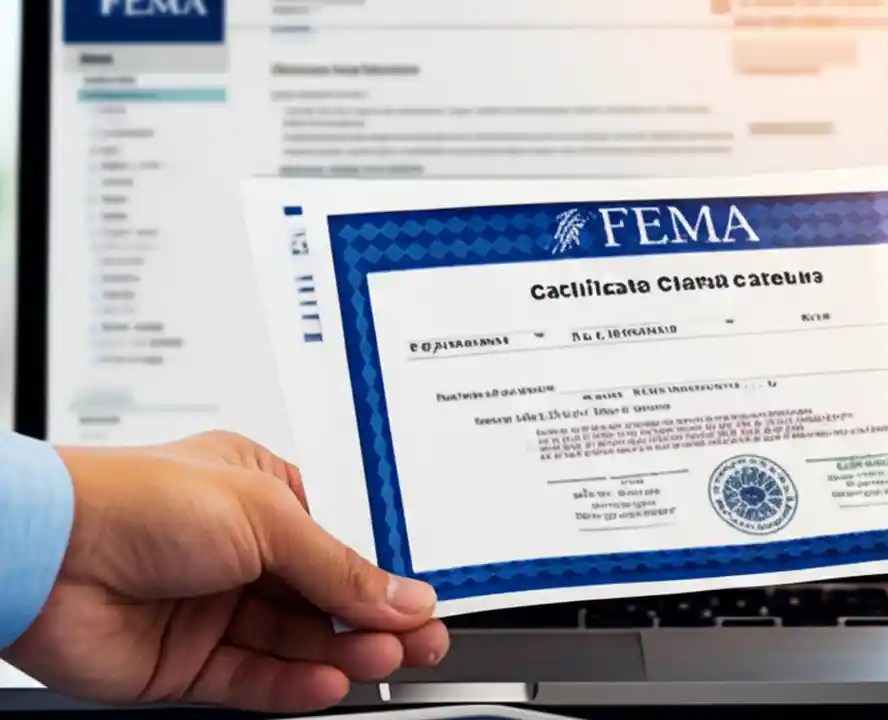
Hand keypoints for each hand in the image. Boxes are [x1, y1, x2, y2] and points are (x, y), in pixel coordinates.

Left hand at [0, 431, 448, 712]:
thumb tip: (402, 597)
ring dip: (343, 649)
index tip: (426, 593)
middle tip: (424, 638)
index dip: (384, 567)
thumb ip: (340, 568)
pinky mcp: (185, 662)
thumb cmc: (134, 500)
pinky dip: (294, 683)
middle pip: (323, 593)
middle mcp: (235, 549)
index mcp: (257, 492)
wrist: (42, 555)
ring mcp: (211, 607)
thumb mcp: (266, 518)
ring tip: (386, 657)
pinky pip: (254, 677)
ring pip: (295, 638)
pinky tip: (330, 680)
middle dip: (375, 617)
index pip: (341, 535)